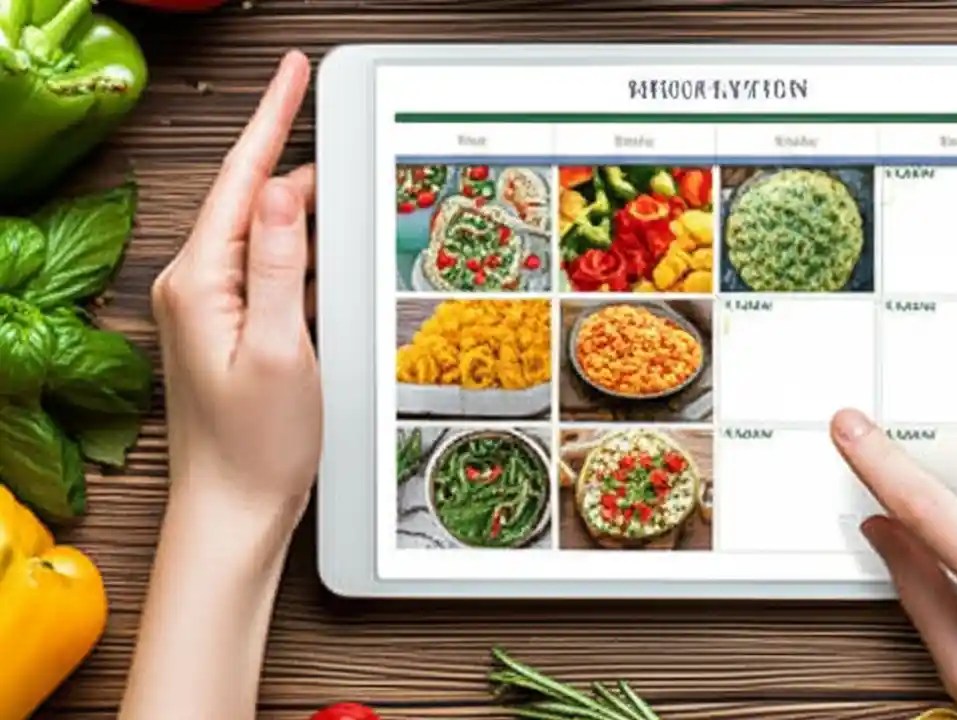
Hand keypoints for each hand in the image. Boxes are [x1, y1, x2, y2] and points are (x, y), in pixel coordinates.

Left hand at [151, 50, 318, 523]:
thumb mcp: (282, 347)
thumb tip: (289, 190)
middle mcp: (195, 286)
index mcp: (200, 282)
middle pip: (251, 198)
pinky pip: (269, 269)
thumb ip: (282, 263)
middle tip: (344, 127)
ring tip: (349, 186)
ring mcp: (209, 306)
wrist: (234, 511)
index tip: (291, 73)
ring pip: (264, 233)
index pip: (243, 179)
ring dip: (305, 208)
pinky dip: (303, 252)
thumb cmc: (256, 446)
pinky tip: (331, 251)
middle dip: (296, 155)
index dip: (271, 117)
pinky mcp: (228, 327)